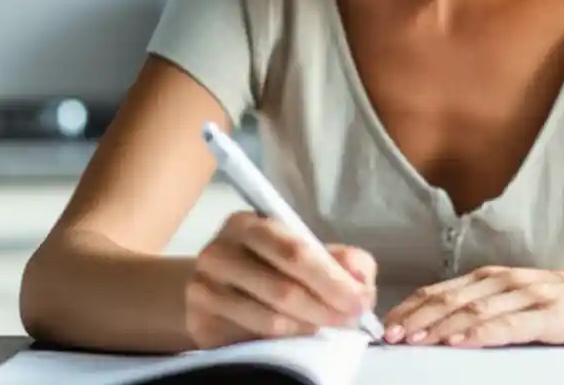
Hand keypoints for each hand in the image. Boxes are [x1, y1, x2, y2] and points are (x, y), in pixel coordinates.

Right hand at [184, 211, 376, 348]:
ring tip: (326, 326)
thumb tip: (361, 282)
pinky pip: (253, 338)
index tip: (359, 300)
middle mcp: (219, 252)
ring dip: (308, 327)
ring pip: (270, 319)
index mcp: (249, 224)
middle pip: (283, 288)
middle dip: (326, 308)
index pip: (295, 250)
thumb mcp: (310, 252)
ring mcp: (204, 289)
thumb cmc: (271, 265)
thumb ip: (344, 261)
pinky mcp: (201, 322)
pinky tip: (299, 333)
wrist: (216, 288)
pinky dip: (286, 339)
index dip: (331, 279)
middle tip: (351, 320)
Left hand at [382, 265, 563, 347]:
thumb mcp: (524, 301)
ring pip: (475, 311)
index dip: (412, 308)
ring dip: (441, 327)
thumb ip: (490, 308)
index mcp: (497, 278)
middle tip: (391, 338)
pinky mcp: (551, 314)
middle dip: (417, 320)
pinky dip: (483, 333)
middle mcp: (508, 281)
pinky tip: (463, 343)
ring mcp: (530, 295)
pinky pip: (512, 324)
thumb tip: (447, 328)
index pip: (443, 291)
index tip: (387, 327)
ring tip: (416, 342)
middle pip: (452, 299)